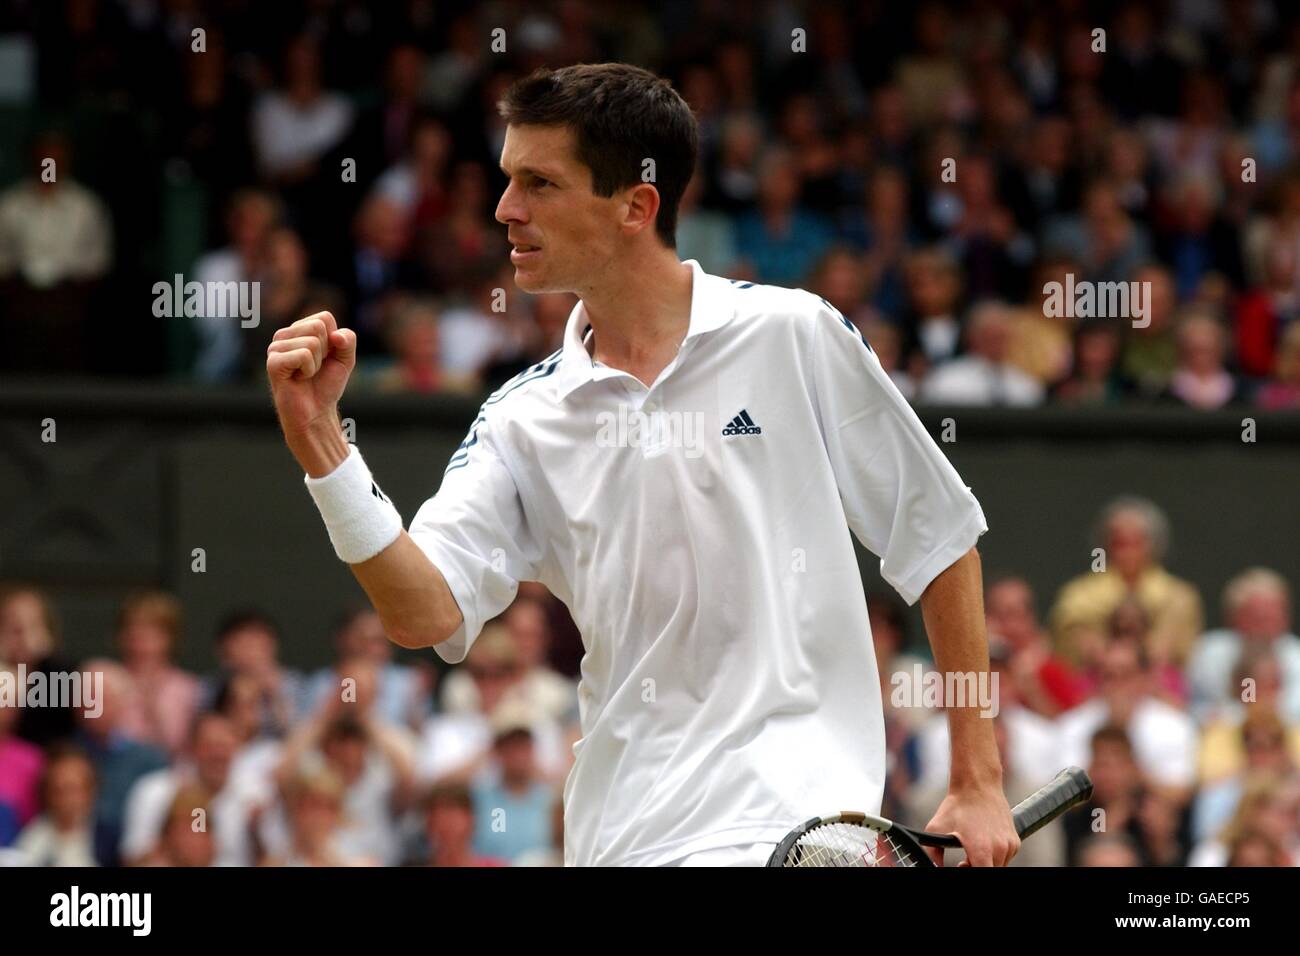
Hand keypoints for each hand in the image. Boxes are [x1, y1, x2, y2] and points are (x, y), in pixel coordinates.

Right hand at [266, 311, 354, 474]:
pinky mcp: (273, 362)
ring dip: (317, 363)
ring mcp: (276, 348)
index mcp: (299, 329)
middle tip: (315, 368)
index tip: (327, 357)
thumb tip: (336, 335)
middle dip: (326, 351)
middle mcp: (284, 335)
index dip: (334, 340)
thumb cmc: (327, 385)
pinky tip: (299, 379)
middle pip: (318, 326)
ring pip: (312, 342)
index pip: (324, 317)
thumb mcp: (345, 359)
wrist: (315, 413)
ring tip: (306, 375)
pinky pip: (304, 355)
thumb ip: (348, 340)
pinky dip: (309, 370)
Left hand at [923, 782, 1019, 865]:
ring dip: (986, 864)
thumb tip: (932, 867)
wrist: (977, 785)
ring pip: (998, 867)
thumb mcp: (936, 829)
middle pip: (990, 872)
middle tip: (962, 862)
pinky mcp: (1015, 841)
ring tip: (971, 851)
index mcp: (981, 850)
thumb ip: (932, 854)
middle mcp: (999, 850)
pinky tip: (983, 844)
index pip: (982, 875)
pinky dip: (995, 857)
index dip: (970, 873)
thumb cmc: (956, 806)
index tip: (961, 866)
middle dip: (976, 869)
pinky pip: (1005, 858)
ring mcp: (1009, 846)